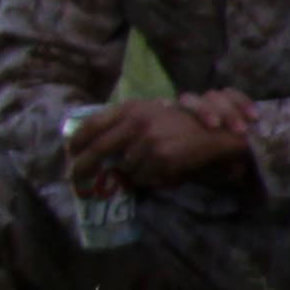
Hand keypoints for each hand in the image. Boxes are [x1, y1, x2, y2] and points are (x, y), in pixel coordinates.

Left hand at [67, 92, 255, 193]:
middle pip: (96, 150)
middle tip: (75, 182)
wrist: (220, 131)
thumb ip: (127, 127)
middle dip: (82, 169)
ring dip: (131, 176)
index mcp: (131, 108)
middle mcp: (135, 121)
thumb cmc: (185, 124)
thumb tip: (95, 148)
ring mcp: (147, 139)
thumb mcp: (152, 115)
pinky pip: (144, 177)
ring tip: (148, 171)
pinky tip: (164, 173)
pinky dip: (150, 180)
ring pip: (124, 169)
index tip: (70, 155)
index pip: (92, 125)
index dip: (77, 142)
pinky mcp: (160, 156)